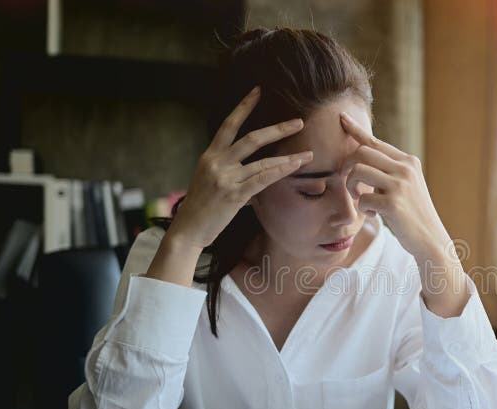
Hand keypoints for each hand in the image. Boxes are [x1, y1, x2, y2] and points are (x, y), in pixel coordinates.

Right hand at [168, 86, 312, 249]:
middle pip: (252, 139)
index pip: (229, 125)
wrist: (188, 229)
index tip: (258, 91)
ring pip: (262, 162)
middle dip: (278, 129)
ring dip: (288, 157)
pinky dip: (280, 172)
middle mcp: (217, 162)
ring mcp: (226, 178)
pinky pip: (262, 180)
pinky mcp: (234, 195)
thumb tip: (253, 171)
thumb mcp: (210, 180)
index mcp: (210, 155)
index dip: (244, 106)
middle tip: (299, 122)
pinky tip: (294, 167)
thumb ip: (229, 170)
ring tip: (308, 154)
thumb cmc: (201, 207)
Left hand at [339, 112, 451, 260]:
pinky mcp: (393, 204)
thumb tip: (362, 157)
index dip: (355, 130)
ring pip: (358, 170)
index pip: (375, 141)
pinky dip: (363, 208)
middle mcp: (405, 169)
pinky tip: (373, 215)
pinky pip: (363, 198)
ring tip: (360, 199)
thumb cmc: (413, 213)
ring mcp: (400, 185)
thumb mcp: (407, 185)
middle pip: (361, 153)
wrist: (431, 238)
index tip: (341, 118)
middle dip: (347, 167)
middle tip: (350, 185)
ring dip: (351, 186)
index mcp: (408, 162)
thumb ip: (389, 171)